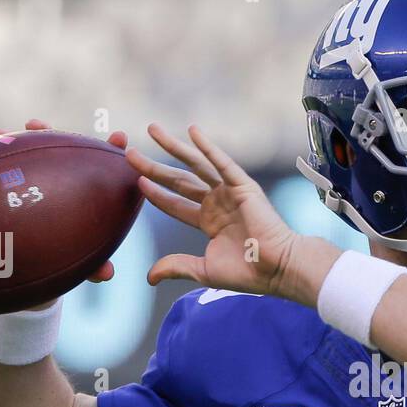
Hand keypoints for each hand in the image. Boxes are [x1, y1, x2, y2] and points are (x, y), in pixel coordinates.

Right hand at [0, 119, 121, 308]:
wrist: (28, 271)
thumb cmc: (61, 263)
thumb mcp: (77, 264)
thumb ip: (91, 266)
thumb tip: (108, 274)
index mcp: (85, 195)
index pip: (101, 167)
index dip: (111, 150)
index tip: (118, 136)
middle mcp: (60, 181)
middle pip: (60, 150)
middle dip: (53, 133)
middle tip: (38, 124)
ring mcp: (35, 179)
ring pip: (31, 151)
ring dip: (20, 137)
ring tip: (10, 130)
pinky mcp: (11, 183)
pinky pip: (2, 165)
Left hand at [125, 123, 303, 298]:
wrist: (277, 268)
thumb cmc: (248, 272)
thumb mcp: (204, 270)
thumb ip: (177, 266)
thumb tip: (150, 277)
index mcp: (210, 222)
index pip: (176, 203)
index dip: (155, 193)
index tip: (136, 182)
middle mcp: (218, 203)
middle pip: (179, 181)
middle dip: (154, 167)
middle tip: (129, 153)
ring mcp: (230, 192)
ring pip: (195, 166)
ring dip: (174, 147)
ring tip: (152, 129)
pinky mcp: (243, 186)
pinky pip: (222, 162)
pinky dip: (207, 146)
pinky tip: (191, 131)